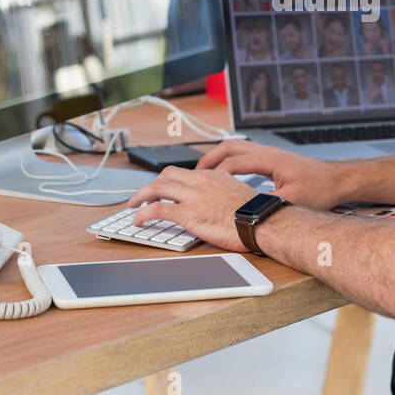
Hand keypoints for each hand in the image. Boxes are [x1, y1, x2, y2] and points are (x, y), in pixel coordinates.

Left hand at [130, 166, 252, 251]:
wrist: (262, 222)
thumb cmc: (256, 213)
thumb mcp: (239, 192)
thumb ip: (224, 190)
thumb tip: (219, 196)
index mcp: (213, 176)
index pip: (183, 172)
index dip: (168, 181)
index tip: (163, 189)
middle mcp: (200, 182)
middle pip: (165, 175)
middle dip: (150, 185)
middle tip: (143, 196)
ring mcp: (193, 197)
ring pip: (156, 188)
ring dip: (140, 196)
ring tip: (132, 205)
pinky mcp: (188, 214)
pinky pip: (157, 209)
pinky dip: (142, 213)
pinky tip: (138, 220)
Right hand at [195, 138, 346, 207]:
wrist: (338, 180)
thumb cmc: (321, 189)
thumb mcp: (293, 201)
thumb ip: (269, 203)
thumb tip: (247, 211)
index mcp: (271, 160)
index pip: (235, 162)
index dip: (217, 173)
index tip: (203, 184)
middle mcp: (268, 152)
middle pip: (230, 146)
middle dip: (209, 158)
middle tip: (195, 173)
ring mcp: (270, 153)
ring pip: (236, 146)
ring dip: (218, 157)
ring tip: (204, 172)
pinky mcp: (273, 158)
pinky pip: (244, 153)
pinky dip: (230, 160)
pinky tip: (226, 173)